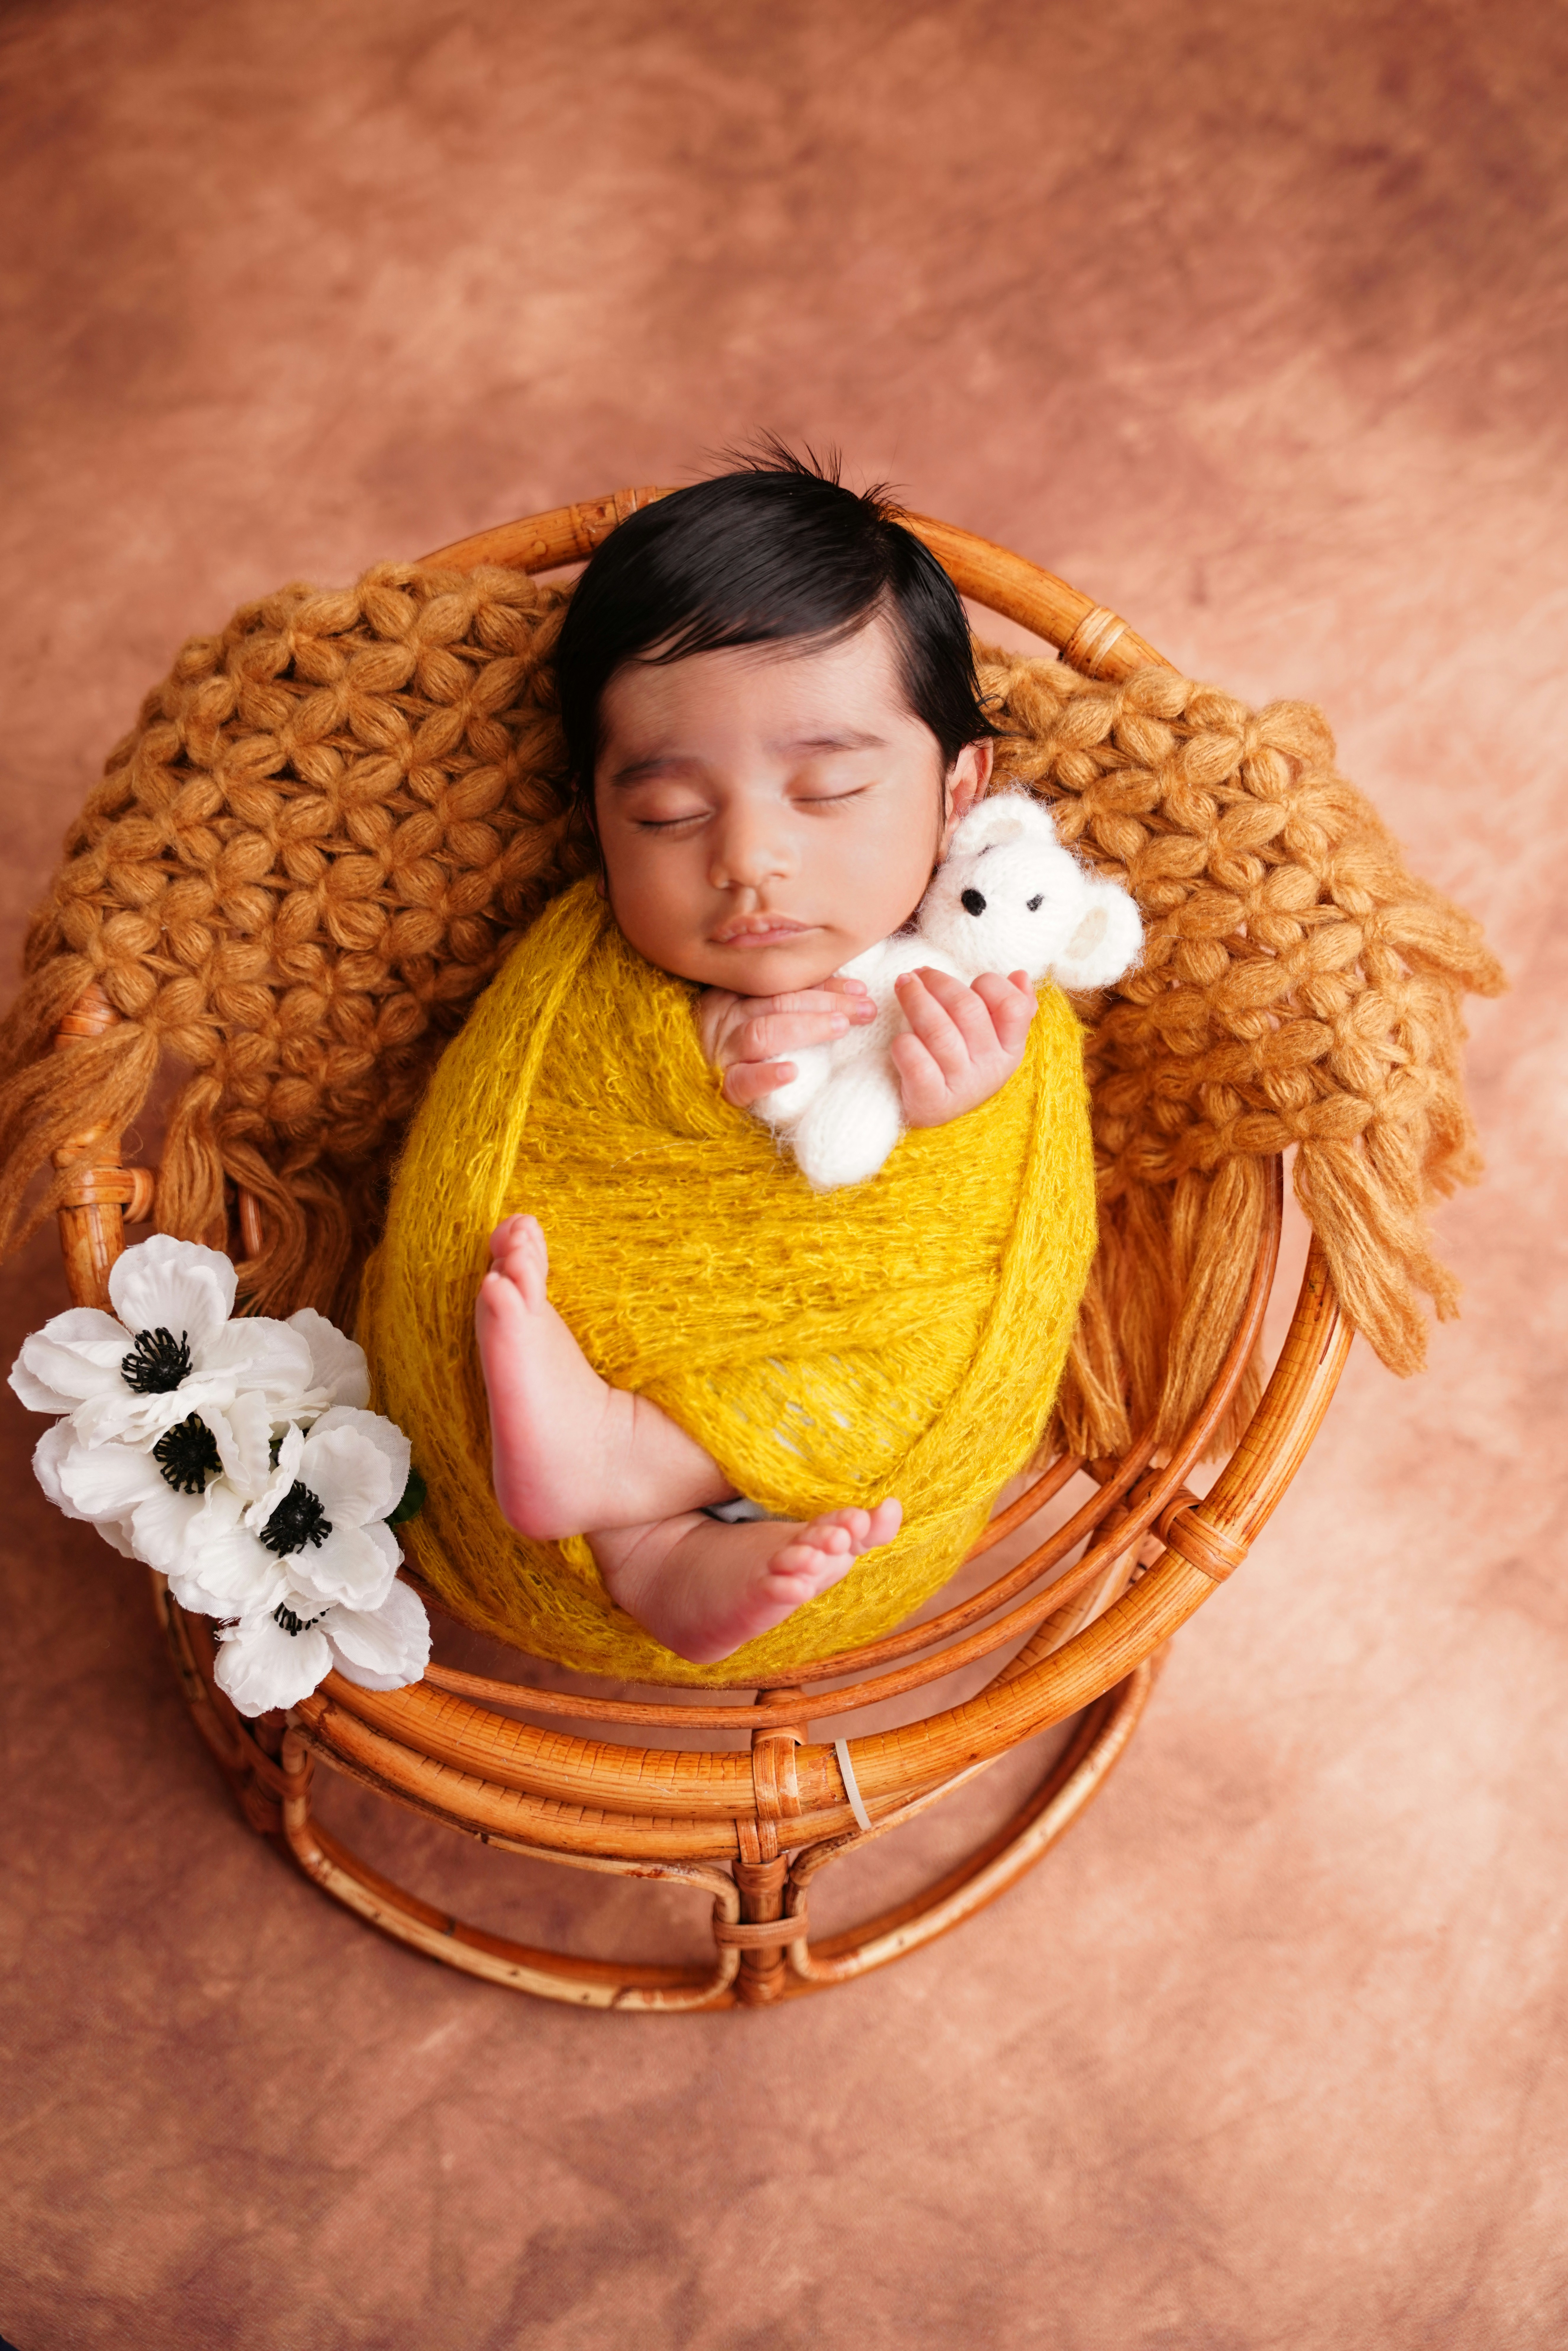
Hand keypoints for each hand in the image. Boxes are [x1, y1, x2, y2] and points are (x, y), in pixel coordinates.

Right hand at [698, 974, 876, 1107]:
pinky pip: (742, 1081)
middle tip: (865, 1009)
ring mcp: (720, 1051)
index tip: (859, 987)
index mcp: (734, 993)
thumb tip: (846, 991)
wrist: (683, 1083)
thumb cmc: (735, 1049)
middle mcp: (724, 1017)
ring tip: (841, 1027)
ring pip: (763, 1032)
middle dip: (828, 1003)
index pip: (783, 982)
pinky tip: (792, 1072)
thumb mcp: (753, 1013)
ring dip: (806, 1028)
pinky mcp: (720, 1087)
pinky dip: (766, 1076)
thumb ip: (785, 1001)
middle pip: (780, 1002)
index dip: (824, 983)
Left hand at [890, 968, 1034, 1128]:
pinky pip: (916, 1062)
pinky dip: (905, 1043)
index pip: (1011, 1006)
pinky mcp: (930, 1101)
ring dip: (915, 1000)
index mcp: (1010, 1050)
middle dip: (939, 983)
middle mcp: (990, 1069)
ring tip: (903, 985)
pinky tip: (899, 1036)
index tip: (966, 979)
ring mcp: (961, 1087)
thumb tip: (1021, 976)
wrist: (935, 1115)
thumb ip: (1009, 1008)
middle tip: (917, 974)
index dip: (989, 983)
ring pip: (938, 1031)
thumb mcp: (992, 1040)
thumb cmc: (961, 1064)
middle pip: (968, 1010)